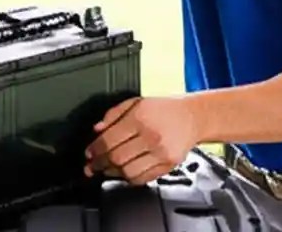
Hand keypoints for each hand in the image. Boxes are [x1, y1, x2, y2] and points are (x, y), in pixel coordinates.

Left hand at [83, 96, 200, 184]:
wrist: (192, 117)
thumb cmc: (163, 109)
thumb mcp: (135, 102)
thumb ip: (113, 114)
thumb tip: (97, 129)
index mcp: (139, 118)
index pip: (109, 140)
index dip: (94, 150)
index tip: (88, 154)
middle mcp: (151, 136)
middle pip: (116, 158)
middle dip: (99, 164)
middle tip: (92, 166)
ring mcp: (161, 152)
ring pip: (128, 172)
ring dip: (113, 173)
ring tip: (107, 170)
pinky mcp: (169, 165)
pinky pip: (143, 178)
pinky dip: (130, 178)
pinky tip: (124, 173)